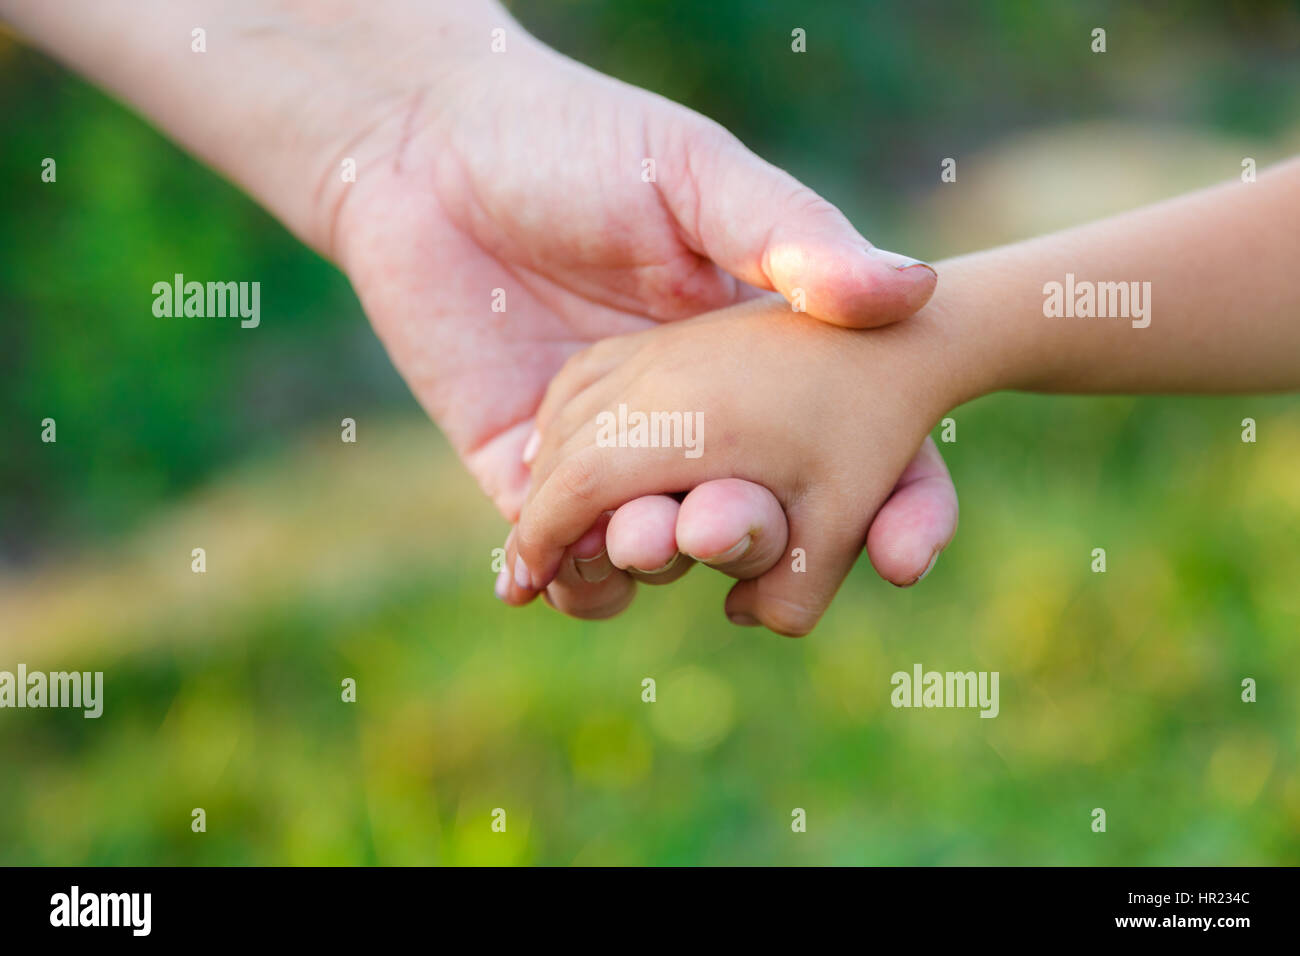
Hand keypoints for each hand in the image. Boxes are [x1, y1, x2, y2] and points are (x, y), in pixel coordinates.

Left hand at [325, 20, 952, 614]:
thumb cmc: (576, 141)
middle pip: (758, 516)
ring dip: (661, 561)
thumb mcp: (699, 176)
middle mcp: (698, 418)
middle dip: (752, 540)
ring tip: (644, 533)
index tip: (903, 559)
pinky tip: (563, 570)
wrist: (424, 151)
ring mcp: (615, 453)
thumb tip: (909, 291)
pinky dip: (578, 583)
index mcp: (761, 352)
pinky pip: (567, 559)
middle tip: (722, 520)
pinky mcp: (525, 472)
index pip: (862, 444)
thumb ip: (793, 235)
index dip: (901, 507)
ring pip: (661, 551)